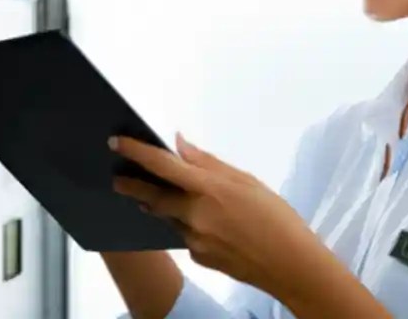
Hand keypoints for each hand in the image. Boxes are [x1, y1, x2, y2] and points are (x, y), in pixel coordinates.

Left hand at [108, 133, 324, 298]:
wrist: (291, 266)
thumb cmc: (277, 218)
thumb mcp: (247, 181)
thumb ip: (209, 163)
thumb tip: (180, 145)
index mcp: (210, 190)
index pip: (163, 166)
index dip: (137, 152)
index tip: (116, 142)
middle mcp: (196, 216)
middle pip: (153, 196)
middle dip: (132, 186)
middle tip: (116, 177)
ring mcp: (195, 240)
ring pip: (170, 217)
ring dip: (162, 206)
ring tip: (157, 195)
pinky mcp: (198, 258)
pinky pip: (186, 236)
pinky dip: (189, 225)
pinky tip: (208, 225)